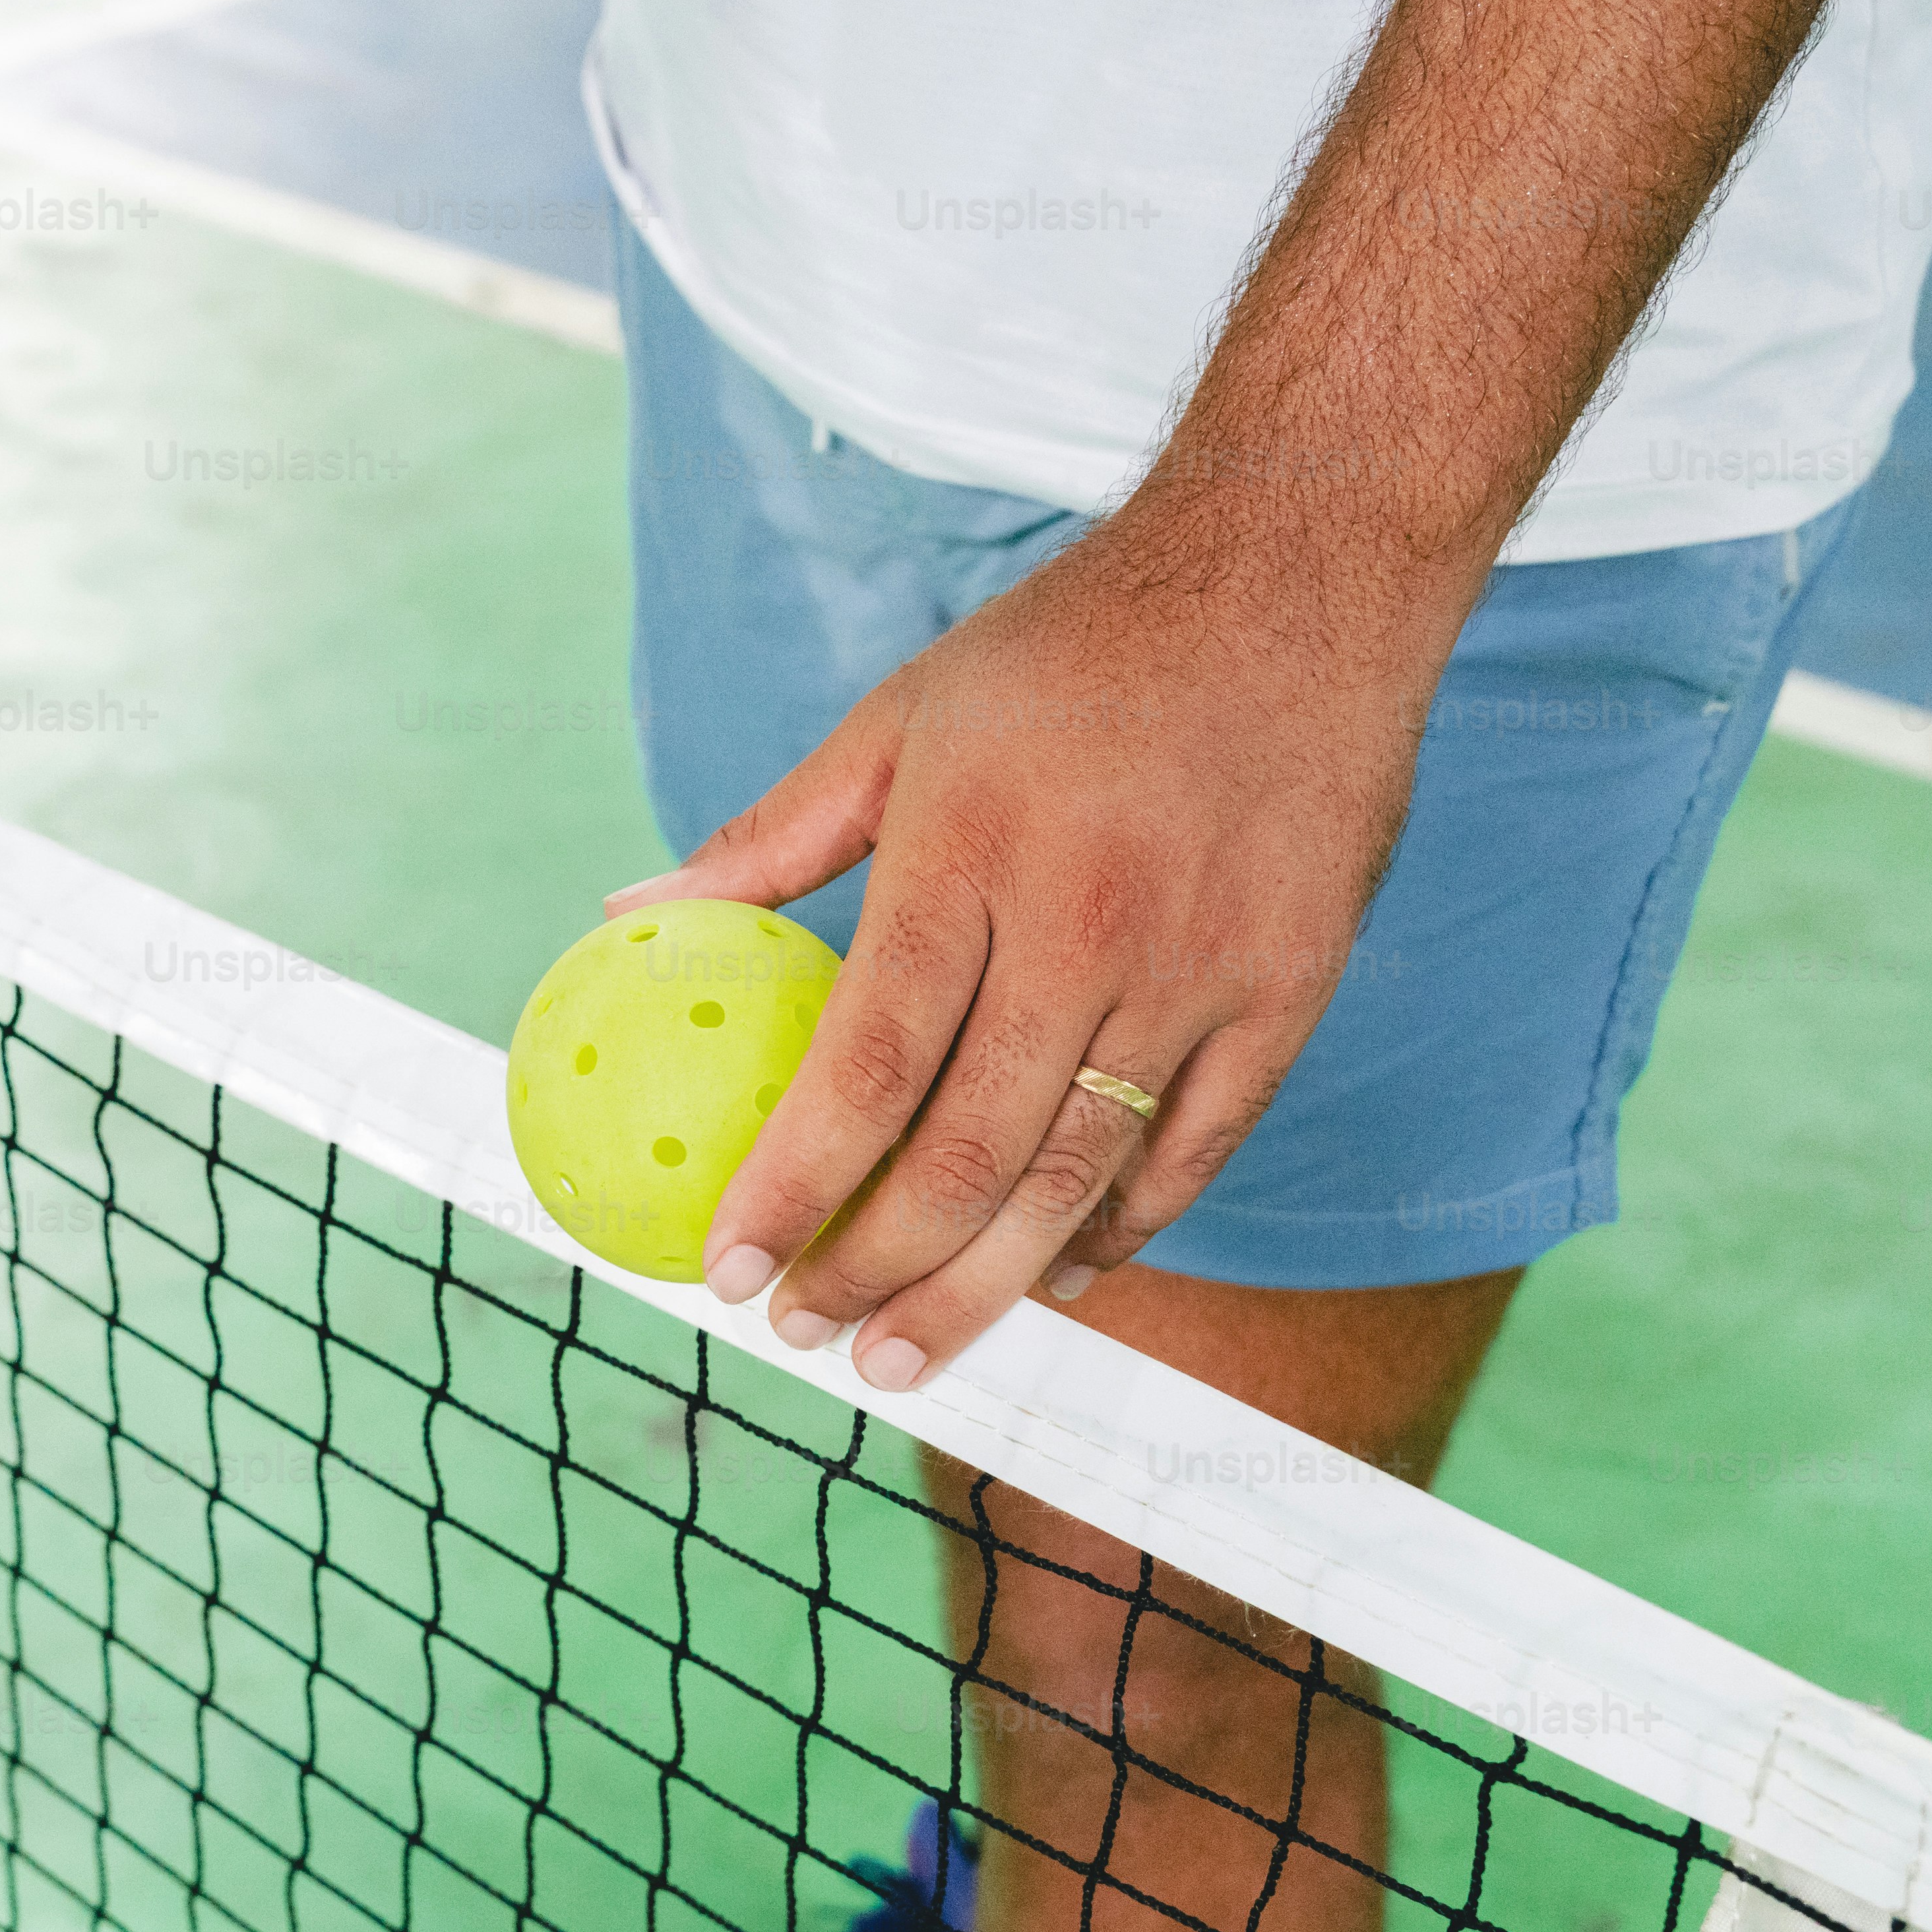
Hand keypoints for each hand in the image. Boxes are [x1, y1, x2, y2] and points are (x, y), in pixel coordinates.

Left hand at [640, 520, 1445, 1389]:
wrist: (1300, 575)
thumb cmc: (1076, 648)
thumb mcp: (902, 714)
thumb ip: (772, 834)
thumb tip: (631, 910)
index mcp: (973, 854)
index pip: (865, 1067)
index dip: (791, 1186)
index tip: (726, 1271)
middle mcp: (1088, 926)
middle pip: (967, 1154)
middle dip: (872, 1272)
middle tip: (805, 1337)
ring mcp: (1198, 970)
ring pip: (1079, 1179)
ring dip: (984, 1290)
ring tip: (904, 1356)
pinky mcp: (1286, 990)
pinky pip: (1194, 1153)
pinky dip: (1121, 1231)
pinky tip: (1055, 1277)